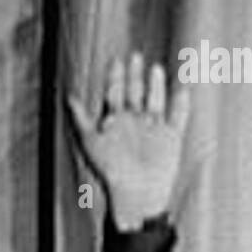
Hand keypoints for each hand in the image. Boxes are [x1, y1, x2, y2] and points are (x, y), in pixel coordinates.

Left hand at [68, 52, 189, 231]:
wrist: (136, 194)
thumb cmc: (110, 171)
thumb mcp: (91, 142)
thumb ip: (81, 119)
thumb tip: (69, 97)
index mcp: (115, 121)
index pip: (114, 93)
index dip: (115, 77)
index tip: (116, 61)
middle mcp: (134, 122)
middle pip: (134, 92)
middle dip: (134, 75)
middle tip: (135, 57)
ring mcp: (154, 128)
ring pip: (156, 100)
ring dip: (156, 86)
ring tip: (154, 70)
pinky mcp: (172, 137)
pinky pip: (179, 115)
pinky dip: (182, 102)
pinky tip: (183, 87)